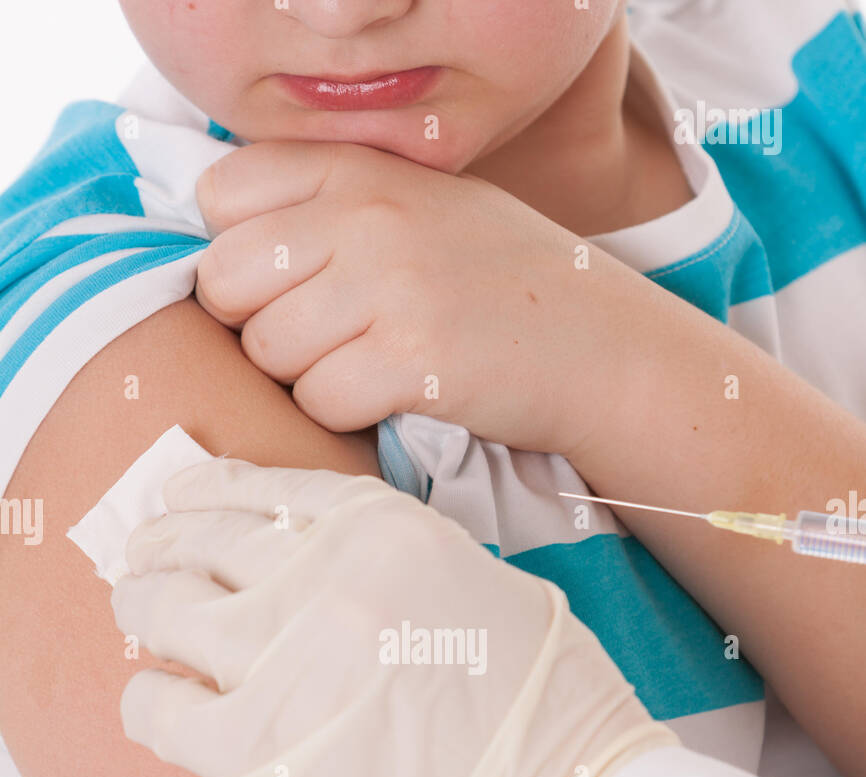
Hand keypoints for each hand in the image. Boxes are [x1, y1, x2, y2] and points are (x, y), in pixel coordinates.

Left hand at [111, 457, 675, 776]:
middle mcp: (324, 581)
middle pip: (201, 541)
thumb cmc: (548, 718)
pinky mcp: (252, 753)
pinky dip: (146, 703)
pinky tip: (156, 705)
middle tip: (144, 563)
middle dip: (162, 547)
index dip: (207, 493)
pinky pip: (155, 710)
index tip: (180, 500)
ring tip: (140, 617)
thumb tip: (316, 562)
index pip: (265, 492)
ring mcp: (282, 663)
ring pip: (164, 610)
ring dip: (143, 609)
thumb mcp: (487, 590)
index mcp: (386, 534)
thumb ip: (396, 563)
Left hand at [195, 141, 600, 455]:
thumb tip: (222, 244)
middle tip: (321, 340)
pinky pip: (317, 401)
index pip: (223, 196)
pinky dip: (345, 414)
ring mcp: (390, 288)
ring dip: (305, 376)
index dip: (238, 253)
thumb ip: (330, 208)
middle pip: (226, 283)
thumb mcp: (421, 207)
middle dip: (257, 325)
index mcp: (361, 169)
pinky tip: (394, 396)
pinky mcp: (412, 362)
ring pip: (266, 351)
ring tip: (369, 366)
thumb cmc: (504, 284)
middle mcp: (368, 217)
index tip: (282, 283)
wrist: (602, 346)